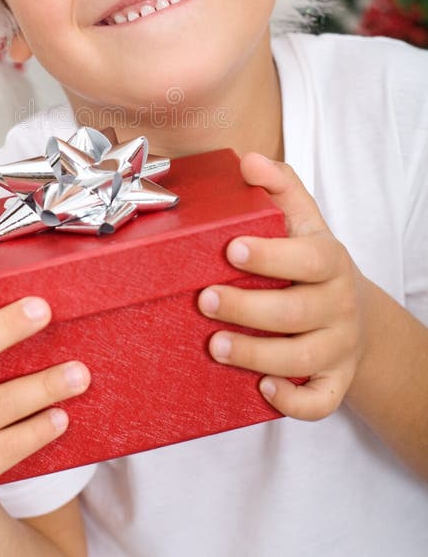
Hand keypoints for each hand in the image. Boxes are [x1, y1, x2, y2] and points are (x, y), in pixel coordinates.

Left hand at [198, 153, 368, 420]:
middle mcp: (339, 304)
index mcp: (330, 260)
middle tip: (205, 300)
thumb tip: (249, 160)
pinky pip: (323, 402)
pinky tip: (263, 390)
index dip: (270, 256)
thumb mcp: (303, 220)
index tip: (230, 249)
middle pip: (297, 312)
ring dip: (257, 354)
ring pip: (304, 359)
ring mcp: (340, 346)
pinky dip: (295, 402)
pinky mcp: (337, 381)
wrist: (356, 312)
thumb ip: (279, 187)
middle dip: (248, 309)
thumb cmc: (313, 262)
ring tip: (215, 346)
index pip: (306, 259)